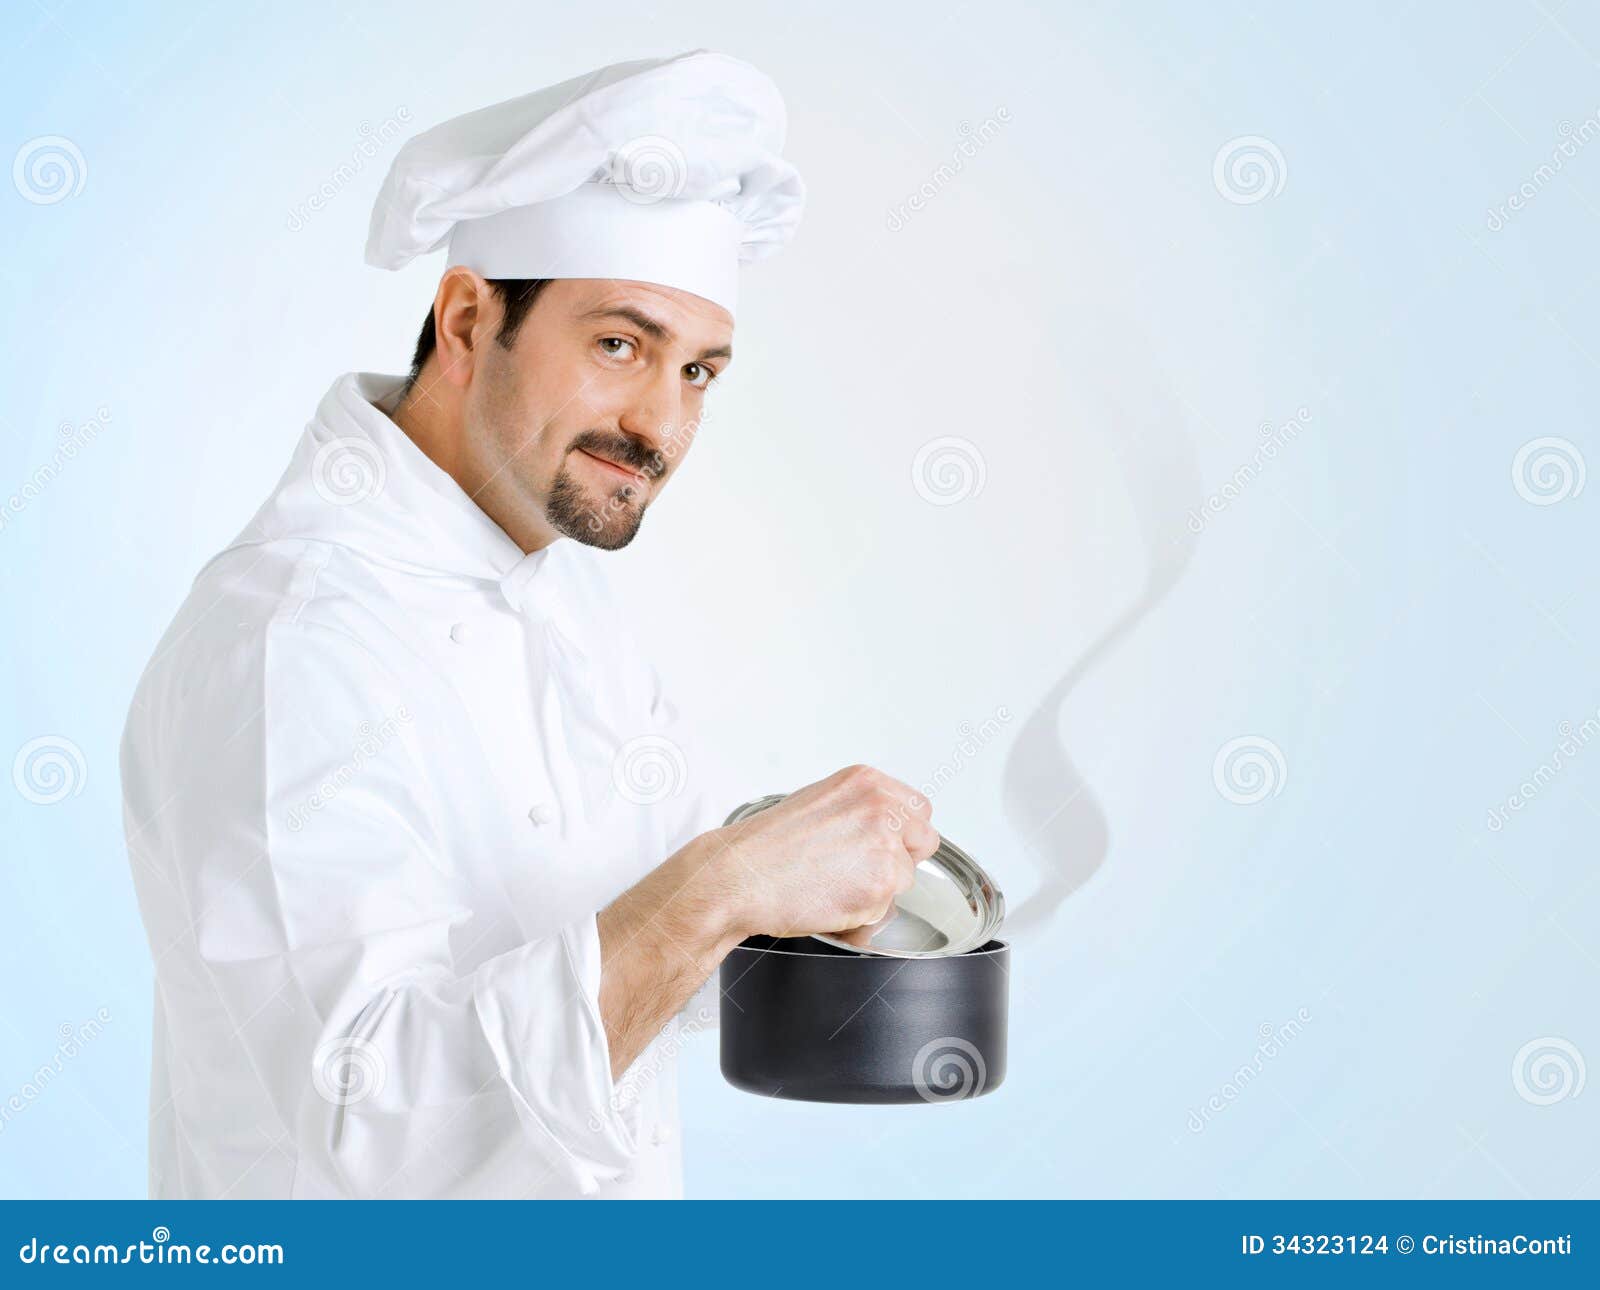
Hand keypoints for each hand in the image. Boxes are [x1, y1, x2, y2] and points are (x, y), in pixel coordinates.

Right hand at [688, 765, 940, 940]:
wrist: (737, 876)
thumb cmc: (765, 846)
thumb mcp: (819, 803)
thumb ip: (860, 810)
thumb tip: (885, 829)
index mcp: (867, 782)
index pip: (918, 809)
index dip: (901, 833)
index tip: (880, 845)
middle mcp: (882, 807)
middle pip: (923, 840)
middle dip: (899, 860)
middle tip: (858, 869)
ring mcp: (885, 844)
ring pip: (906, 878)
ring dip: (878, 889)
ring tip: (834, 885)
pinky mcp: (882, 883)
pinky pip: (887, 908)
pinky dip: (863, 913)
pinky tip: (831, 900)